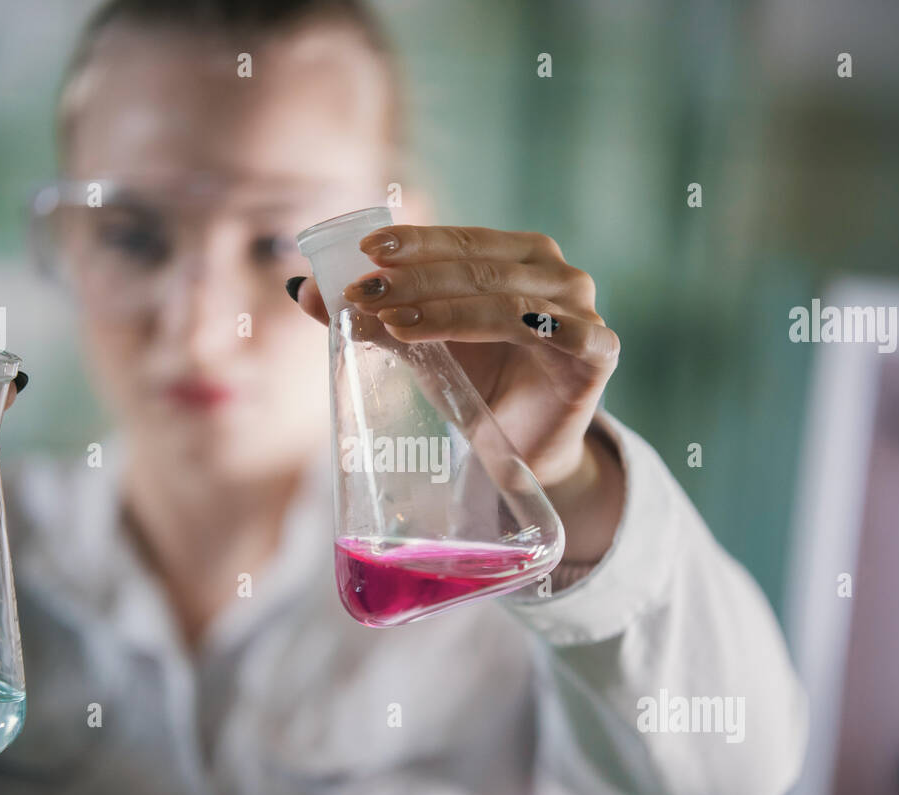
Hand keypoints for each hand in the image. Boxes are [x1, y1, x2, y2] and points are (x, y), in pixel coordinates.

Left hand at [291, 225, 619, 488]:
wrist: (524, 451)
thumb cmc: (478, 386)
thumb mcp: (420, 343)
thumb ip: (373, 311)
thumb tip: (301, 287)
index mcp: (522, 257)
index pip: (464, 239)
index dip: (415, 241)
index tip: (364, 249)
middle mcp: (559, 275)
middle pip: (481, 266)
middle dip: (416, 276)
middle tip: (361, 290)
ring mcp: (584, 312)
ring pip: (506, 298)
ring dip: (442, 304)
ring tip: (388, 318)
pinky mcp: (598, 353)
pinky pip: (549, 333)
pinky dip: (493, 330)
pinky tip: (440, 337)